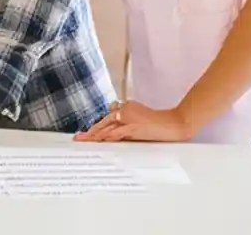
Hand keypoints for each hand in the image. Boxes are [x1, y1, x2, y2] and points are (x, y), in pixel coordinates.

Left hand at [73, 100, 192, 142]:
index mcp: (125, 109)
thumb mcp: (138, 114)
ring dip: (95, 135)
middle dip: (90, 133)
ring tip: (84, 141)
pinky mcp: (133, 128)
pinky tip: (99, 140)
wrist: (172, 123)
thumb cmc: (157, 121)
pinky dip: (107, 136)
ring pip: (107, 128)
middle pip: (103, 124)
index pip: (106, 120)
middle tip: (78, 139)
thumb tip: (113, 109)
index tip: (84, 135)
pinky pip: (117, 133)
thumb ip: (126, 113)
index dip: (95, 129)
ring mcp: (128, 120)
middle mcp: (124, 112)